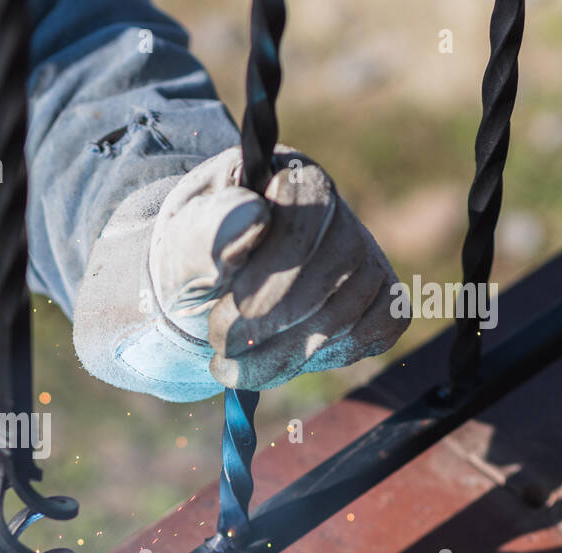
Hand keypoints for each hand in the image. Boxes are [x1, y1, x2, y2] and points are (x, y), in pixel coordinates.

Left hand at [149, 144, 405, 390]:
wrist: (202, 296)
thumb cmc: (192, 263)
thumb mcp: (179, 244)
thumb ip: (206, 231)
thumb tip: (254, 216)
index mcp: (289, 178)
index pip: (305, 214)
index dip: (267, 274)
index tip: (221, 318)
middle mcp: (337, 212)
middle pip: (331, 269)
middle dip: (268, 324)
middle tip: (220, 348)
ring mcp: (366, 256)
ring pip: (347, 311)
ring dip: (284, 355)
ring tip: (232, 366)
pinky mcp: (381, 299)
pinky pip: (374, 332)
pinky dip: (323, 358)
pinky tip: (277, 360)